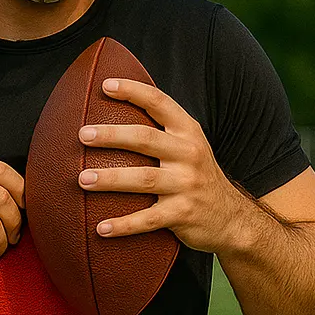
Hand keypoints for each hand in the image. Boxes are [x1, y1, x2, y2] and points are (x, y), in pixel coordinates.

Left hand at [77, 78, 254, 254]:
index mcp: (188, 132)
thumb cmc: (198, 177)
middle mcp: (189, 154)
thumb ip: (162, 131)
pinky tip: (101, 228)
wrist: (232, 218)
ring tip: (82, 179)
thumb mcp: (189, 147)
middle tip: (82, 135)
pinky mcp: (184, 214)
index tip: (105, 86)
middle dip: (112, 136)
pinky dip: (124, 225)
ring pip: (144, 179)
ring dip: (110, 180)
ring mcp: (187, 185)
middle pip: (145, 139)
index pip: (160, 102)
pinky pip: (149, 220)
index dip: (133, 91)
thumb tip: (115, 112)